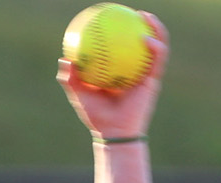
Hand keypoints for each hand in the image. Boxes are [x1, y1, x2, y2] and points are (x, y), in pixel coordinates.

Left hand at [58, 11, 167, 139]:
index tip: (111, 19)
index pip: (119, 49)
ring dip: (155, 29)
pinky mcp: (153, 81)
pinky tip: (146, 37)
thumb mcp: (79, 95)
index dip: (118, 33)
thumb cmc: (96, 116)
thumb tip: (63, 59)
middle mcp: (133, 71)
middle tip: (133, 11)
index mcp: (118, 72)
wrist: (114, 133)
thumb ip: (70, 79)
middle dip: (140, 25)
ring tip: (147, 16)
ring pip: (155, 47)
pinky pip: (157, 59)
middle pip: (140, 44)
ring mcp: (145, 75)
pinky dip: (155, 46)